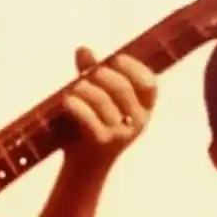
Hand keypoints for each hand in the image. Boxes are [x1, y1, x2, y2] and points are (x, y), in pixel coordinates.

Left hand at [60, 47, 157, 170]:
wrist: (85, 167)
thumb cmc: (92, 126)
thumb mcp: (98, 98)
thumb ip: (91, 73)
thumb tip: (83, 49)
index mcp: (144, 109)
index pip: (149, 84)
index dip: (133, 67)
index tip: (116, 58)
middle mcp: (139, 122)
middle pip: (123, 87)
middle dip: (102, 75)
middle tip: (88, 74)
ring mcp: (122, 134)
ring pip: (103, 100)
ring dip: (85, 88)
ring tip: (74, 88)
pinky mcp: (103, 143)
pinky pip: (89, 118)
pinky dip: (77, 106)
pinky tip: (67, 100)